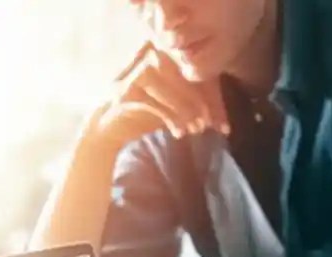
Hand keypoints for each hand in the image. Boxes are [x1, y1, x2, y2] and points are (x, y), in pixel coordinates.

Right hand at [88, 45, 228, 147]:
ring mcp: (134, 71)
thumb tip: (221, 118)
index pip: (195, 69)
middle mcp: (148, 53)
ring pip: (171, 85)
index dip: (212, 96)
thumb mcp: (176, 103)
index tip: (222, 123)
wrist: (109, 127)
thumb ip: (196, 100)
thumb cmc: (146, 113)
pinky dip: (171, 118)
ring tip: (197, 129)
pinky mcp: (125, 90)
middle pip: (185, 74)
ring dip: (187, 109)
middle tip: (212, 125)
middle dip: (203, 103)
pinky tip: (179, 132)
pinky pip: (156, 101)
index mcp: (164, 50)